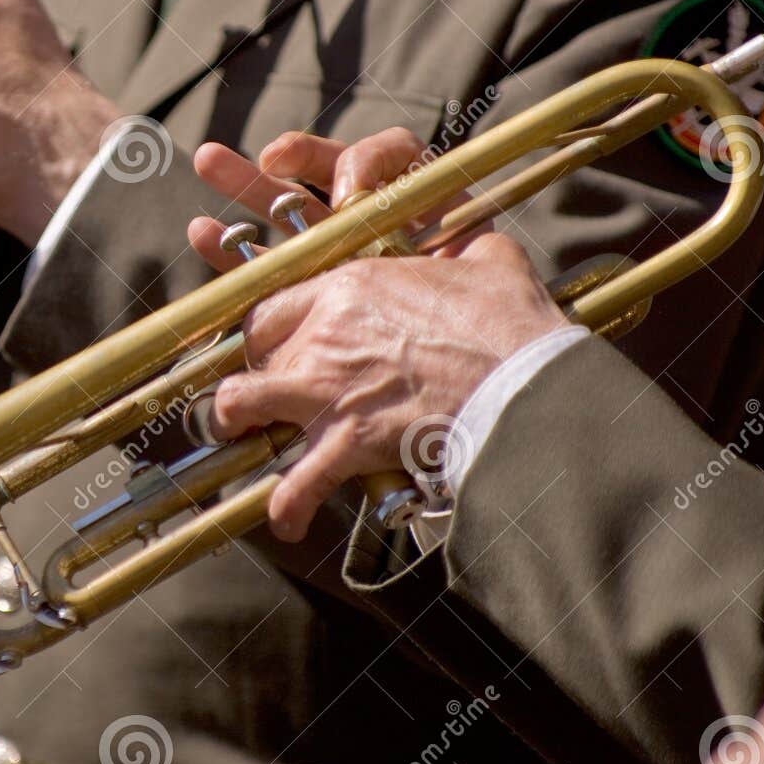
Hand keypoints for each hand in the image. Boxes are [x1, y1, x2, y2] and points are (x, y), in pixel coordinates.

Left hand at [185, 130, 564, 540]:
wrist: (527, 386)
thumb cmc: (513, 324)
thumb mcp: (488, 262)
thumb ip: (466, 249)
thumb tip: (479, 244)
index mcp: (348, 286)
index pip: (272, 303)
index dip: (266, 329)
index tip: (274, 345)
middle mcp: (323, 333)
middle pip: (251, 349)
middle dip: (252, 369)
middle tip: (264, 389)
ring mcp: (328, 389)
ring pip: (242, 402)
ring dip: (236, 423)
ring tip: (241, 436)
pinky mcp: (347, 442)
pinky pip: (296, 481)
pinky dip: (287, 505)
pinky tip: (287, 519)